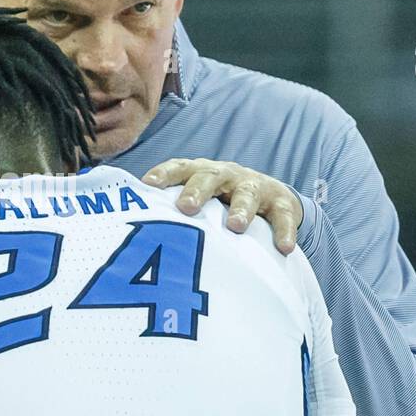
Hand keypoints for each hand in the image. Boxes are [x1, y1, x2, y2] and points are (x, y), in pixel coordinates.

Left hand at [142, 158, 303, 254]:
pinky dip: (284, 231)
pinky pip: (282, 216)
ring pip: (247, 193)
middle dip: (197, 191)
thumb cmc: (220, 203)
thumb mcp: (198, 201)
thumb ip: (172, 210)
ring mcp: (254, 187)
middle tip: (186, 207)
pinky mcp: (281, 203)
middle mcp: (226, 175)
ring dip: (241, 209)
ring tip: (236, 227)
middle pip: (209, 176)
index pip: (179, 168)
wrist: (268, 197)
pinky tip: (283, 247)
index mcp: (201, 173)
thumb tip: (131, 224)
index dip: (164, 174)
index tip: (148, 185)